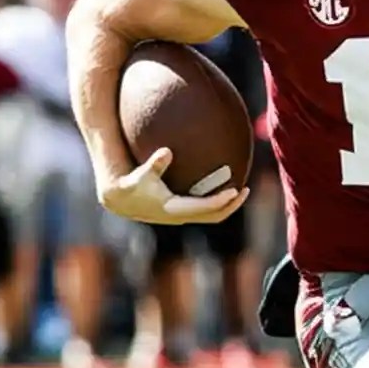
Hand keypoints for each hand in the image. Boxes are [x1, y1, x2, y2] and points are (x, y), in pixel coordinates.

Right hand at [98, 147, 249, 225]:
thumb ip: (155, 164)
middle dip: (231, 205)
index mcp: (174, 209)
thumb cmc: (132, 184)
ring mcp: (182, 216)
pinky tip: (221, 185)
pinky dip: (215, 201)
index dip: (221, 201)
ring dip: (226, 205)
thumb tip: (167, 151)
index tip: (235, 190)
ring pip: (210, 215)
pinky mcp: (180, 212)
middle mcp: (181, 216)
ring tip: (240, 190)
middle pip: (213, 216)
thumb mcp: (142, 173)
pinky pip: (204, 209)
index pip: (204, 208)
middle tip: (246, 190)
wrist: (122, 200)